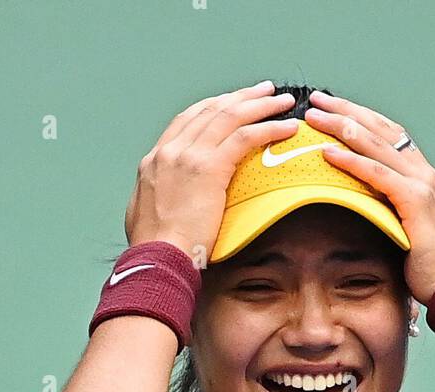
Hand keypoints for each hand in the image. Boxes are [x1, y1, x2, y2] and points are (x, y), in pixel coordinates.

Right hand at [124, 81, 298, 260]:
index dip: (214, 108)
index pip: (188, 121)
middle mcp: (170, 151)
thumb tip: (171, 200)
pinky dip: (268, 128)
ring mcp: (188, 156)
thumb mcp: (147, 215)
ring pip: (229, 116)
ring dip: (260, 105)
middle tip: (264, 90)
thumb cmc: (157, 251)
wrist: (157, 259)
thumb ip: (161, 198)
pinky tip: (287, 127)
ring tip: (283, 101)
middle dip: (240, 97)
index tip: (233, 103)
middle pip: (210, 110)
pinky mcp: (209, 168)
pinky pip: (245, 138)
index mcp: (155, 160)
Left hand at [304, 91, 434, 305]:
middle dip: (346, 110)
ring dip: (342, 127)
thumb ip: (384, 207)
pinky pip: (376, 174)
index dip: (360, 116)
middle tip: (316, 99)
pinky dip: (350, 161)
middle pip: (379, 129)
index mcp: (421, 174)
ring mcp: (421, 182)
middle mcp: (423, 171)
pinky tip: (327, 152)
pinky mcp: (415, 199)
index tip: (332, 107)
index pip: (387, 134)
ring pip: (375, 144)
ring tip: (315, 117)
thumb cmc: (426, 264)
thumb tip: (355, 203)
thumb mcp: (402, 227)